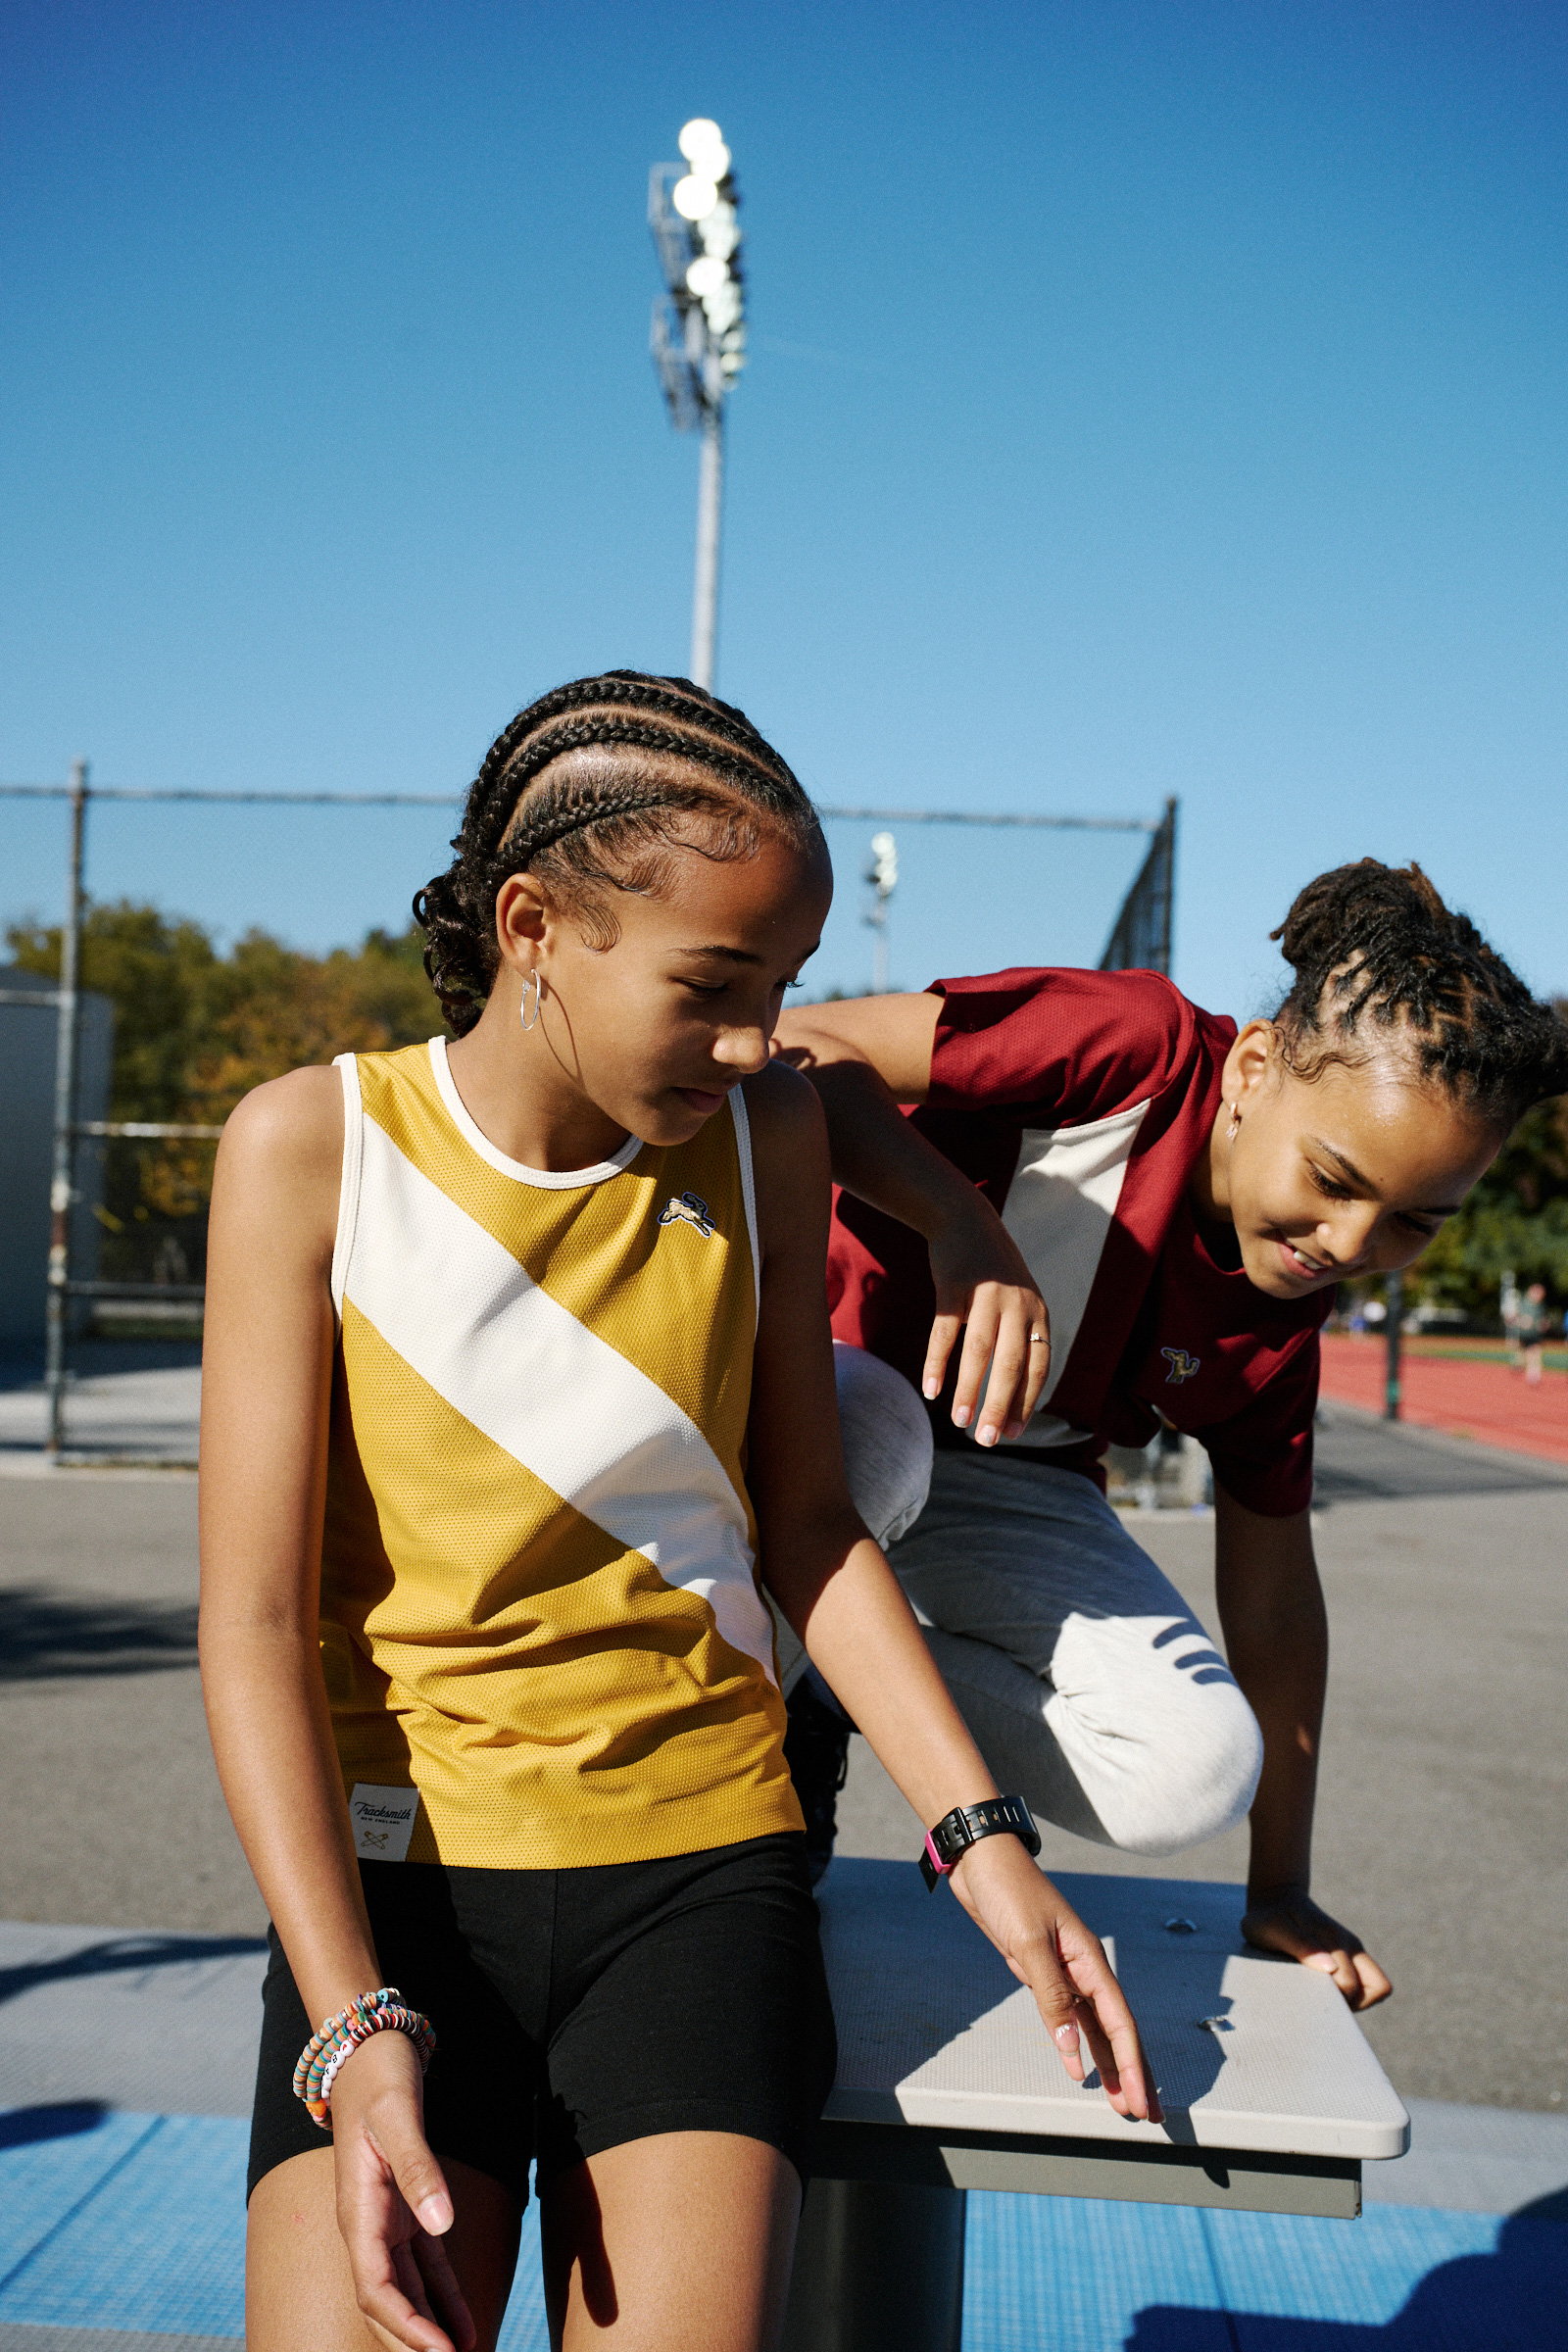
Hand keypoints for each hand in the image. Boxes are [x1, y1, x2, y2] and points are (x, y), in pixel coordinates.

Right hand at [328, 2030, 475, 2351]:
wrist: (366, 2047)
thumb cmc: (380, 2076)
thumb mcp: (400, 2115)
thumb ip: (419, 2169)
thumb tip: (442, 2225)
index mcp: (359, 2211)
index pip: (376, 2290)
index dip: (406, 2328)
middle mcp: (367, 2226)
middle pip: (388, 2304)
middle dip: (415, 2343)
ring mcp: (385, 2220)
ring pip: (407, 2292)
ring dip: (432, 2328)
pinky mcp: (405, 2209)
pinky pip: (424, 2267)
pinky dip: (443, 2298)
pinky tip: (465, 2326)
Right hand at [923, 1200, 1050, 1446]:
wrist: (966, 1221)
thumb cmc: (993, 1276)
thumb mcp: (1019, 1303)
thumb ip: (1020, 1343)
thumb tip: (1012, 1400)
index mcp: (1038, 1314)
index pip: (1037, 1367)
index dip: (1025, 1402)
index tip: (1011, 1434)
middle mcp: (1017, 1305)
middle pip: (1010, 1365)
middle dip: (999, 1406)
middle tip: (987, 1441)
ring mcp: (985, 1294)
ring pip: (979, 1352)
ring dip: (969, 1390)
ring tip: (959, 1422)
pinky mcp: (953, 1287)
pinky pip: (944, 1333)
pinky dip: (937, 1363)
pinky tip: (931, 1390)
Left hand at [947, 1833, 1161, 2122]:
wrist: (980, 1862)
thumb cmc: (1007, 1889)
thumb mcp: (1028, 1942)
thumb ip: (1050, 1996)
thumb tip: (1071, 2050)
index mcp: (1088, 1959)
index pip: (1120, 2022)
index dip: (1132, 2065)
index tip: (1140, 2101)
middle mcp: (1083, 1969)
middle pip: (1117, 2030)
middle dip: (1132, 2073)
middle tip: (1145, 2114)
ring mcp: (1064, 1973)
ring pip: (1096, 2029)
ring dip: (1109, 2064)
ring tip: (1121, 2102)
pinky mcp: (1042, 1973)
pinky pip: (1069, 2018)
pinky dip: (1079, 2045)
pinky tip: (1082, 2067)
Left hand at [1242, 1885, 1391, 2010]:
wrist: (1276, 1897)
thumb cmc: (1269, 1917)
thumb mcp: (1275, 1929)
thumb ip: (1301, 1946)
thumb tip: (1330, 1968)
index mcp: (1333, 1939)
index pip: (1350, 1985)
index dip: (1332, 2000)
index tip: (1309, 1997)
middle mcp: (1350, 1944)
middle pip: (1378, 1987)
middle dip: (1350, 2003)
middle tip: (1317, 1999)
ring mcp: (1354, 1949)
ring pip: (1378, 1985)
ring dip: (1358, 2000)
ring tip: (1325, 1996)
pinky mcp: (1352, 1954)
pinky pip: (1368, 1982)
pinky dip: (1356, 1994)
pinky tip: (1328, 1990)